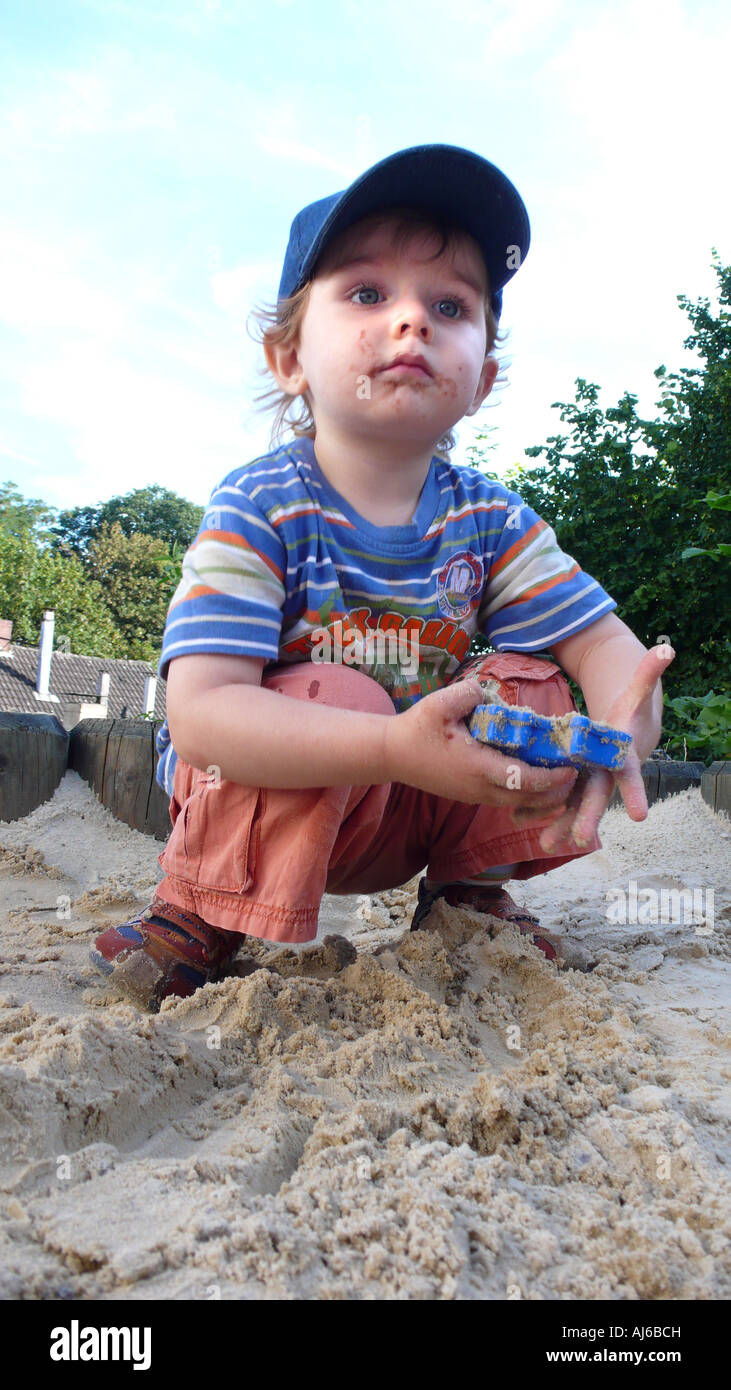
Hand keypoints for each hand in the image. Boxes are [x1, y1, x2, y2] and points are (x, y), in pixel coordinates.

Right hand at [384, 678, 578, 811]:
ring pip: (516, 802)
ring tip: (560, 781)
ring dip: (540, 796)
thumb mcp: (441, 702)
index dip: (551, 778)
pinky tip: (532, 780)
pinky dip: (523, 794)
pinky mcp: (469, 795)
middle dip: (554, 792)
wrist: (391, 754)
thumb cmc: (416, 729)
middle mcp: (480, 788)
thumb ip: (472, 693)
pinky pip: (504, 799)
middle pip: (527, 799)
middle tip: (575, 777)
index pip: (524, 780)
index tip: (570, 769)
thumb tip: (493, 696)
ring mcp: (474, 796)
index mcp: (478, 768)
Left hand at [520, 645, 675, 853]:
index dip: (636, 794)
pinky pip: (554, 800)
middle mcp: (604, 775)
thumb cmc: (628, 714)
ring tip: (545, 844)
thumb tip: (665, 649)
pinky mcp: (570, 784)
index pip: (631, 777)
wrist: (622, 735)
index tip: (641, 816)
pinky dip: (538, 808)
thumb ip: (647, 673)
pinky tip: (516, 817)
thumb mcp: (635, 694)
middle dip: (589, 818)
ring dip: (559, 824)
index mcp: (621, 757)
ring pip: (573, 806)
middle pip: (598, 798)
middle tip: (581, 840)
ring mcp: (586, 783)